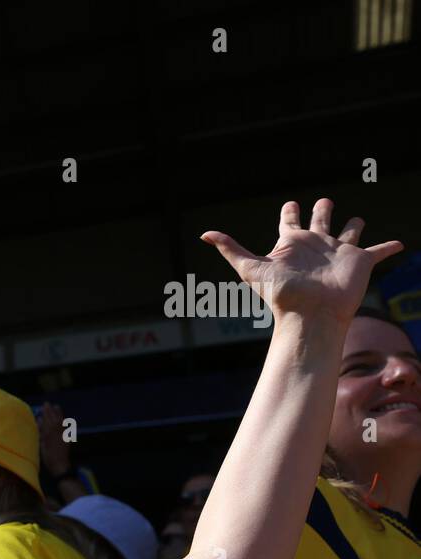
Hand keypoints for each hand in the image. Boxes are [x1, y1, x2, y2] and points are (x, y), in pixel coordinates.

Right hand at [37, 402, 70, 476]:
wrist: (59, 463)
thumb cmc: (48, 456)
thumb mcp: (42, 443)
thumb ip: (41, 431)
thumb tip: (39, 420)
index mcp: (49, 431)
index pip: (47, 418)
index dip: (46, 411)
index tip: (44, 405)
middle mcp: (57, 430)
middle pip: (54, 417)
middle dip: (51, 410)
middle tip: (48, 404)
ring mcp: (63, 432)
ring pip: (60, 420)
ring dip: (58, 413)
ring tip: (56, 407)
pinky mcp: (67, 436)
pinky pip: (65, 425)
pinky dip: (63, 420)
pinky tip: (62, 418)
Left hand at [202, 199, 402, 326]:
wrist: (311, 314)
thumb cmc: (282, 293)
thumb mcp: (251, 268)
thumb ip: (230, 249)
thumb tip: (203, 234)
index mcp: (292, 245)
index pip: (289, 223)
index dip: (289, 212)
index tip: (290, 203)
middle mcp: (315, 246)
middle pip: (319, 221)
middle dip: (321, 210)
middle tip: (322, 202)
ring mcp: (338, 253)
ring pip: (348, 232)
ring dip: (353, 225)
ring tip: (356, 220)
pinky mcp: (360, 262)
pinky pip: (378, 251)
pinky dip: (389, 247)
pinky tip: (399, 244)